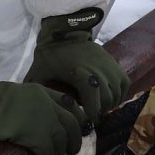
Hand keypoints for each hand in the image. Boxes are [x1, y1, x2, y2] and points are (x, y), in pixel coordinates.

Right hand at [0, 79, 87, 154]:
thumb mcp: (18, 95)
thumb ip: (33, 103)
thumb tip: (43, 122)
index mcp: (41, 91)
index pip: (69, 103)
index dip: (77, 119)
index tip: (79, 130)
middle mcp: (46, 102)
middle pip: (71, 123)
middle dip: (74, 139)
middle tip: (71, 150)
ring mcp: (41, 118)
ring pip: (60, 139)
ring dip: (59, 153)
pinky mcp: (32, 134)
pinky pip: (47, 151)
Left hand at [24, 8, 129, 122]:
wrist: (64, 34)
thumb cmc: (51, 56)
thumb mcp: (39, 72)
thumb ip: (37, 91)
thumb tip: (30, 110)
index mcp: (79, 72)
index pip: (93, 95)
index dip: (93, 111)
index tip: (88, 120)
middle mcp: (97, 68)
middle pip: (107, 97)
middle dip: (101, 111)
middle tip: (92, 117)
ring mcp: (108, 65)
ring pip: (117, 92)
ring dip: (110, 103)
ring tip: (100, 108)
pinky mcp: (114, 62)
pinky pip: (124, 83)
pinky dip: (120, 93)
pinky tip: (110, 98)